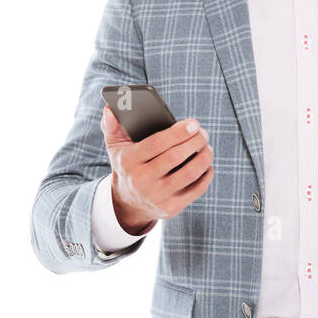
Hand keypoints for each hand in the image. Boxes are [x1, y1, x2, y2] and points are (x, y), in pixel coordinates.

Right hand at [101, 105, 214, 234]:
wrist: (127, 203)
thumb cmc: (127, 166)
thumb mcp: (115, 147)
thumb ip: (112, 126)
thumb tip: (109, 110)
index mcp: (129, 162)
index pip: (156, 144)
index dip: (178, 132)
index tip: (194, 123)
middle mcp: (142, 181)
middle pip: (175, 157)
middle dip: (194, 142)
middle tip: (203, 133)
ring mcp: (157, 197)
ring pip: (189, 174)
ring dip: (204, 157)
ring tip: (207, 147)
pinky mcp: (171, 208)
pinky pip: (196, 190)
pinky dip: (206, 175)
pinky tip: (207, 164)